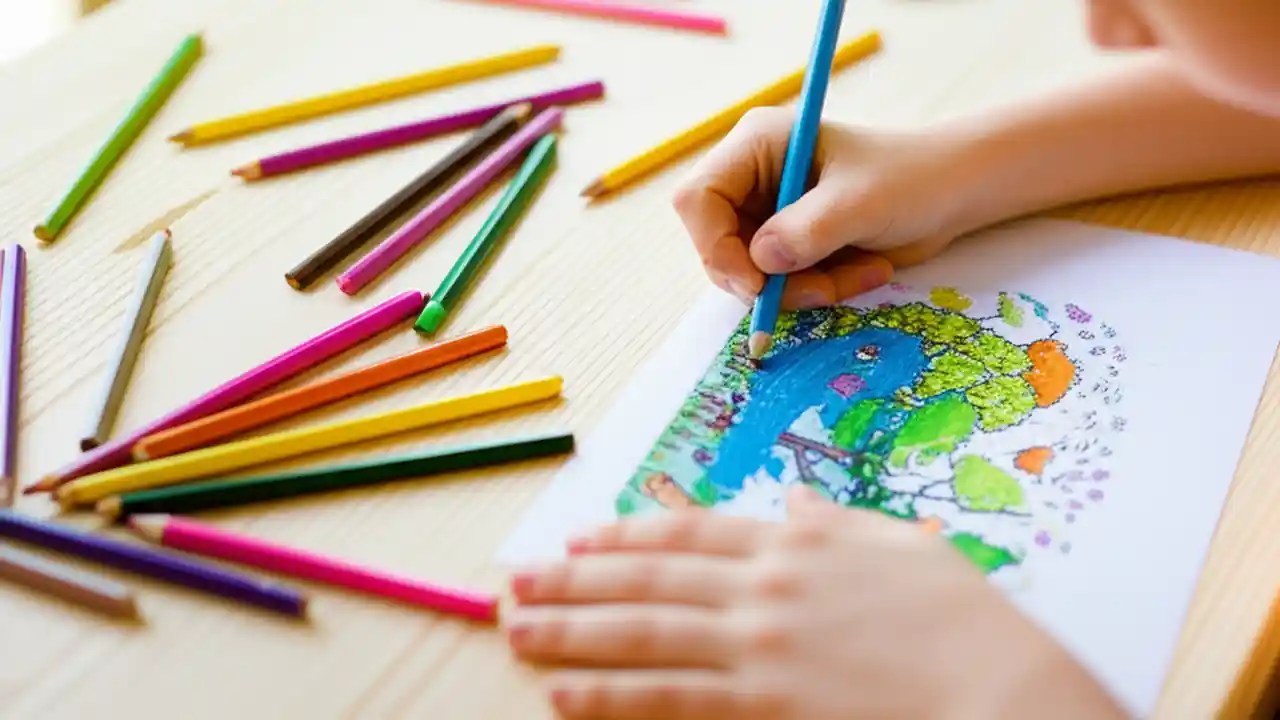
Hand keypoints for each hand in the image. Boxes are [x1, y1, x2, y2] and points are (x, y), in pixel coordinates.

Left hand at [507, 486, 1122, 719]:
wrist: (1002, 689)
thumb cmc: (965, 619)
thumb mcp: (902, 547)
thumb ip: (837, 524)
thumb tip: (791, 503)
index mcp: (798, 541)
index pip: (690, 532)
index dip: (627, 535)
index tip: (580, 538)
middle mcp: (764, 586)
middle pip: (649, 579)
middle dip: (576, 578)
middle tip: (521, 579)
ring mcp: (759, 646)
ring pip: (643, 632)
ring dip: (572, 629)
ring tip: (518, 629)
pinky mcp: (763, 704)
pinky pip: (670, 697)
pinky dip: (611, 694)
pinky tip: (565, 693)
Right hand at [673, 108, 975, 308]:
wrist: (952, 194)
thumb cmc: (911, 178)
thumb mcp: (861, 202)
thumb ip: (808, 230)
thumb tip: (762, 263)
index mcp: (757, 144)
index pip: (698, 199)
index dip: (714, 245)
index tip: (755, 282)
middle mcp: (751, 179)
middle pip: (716, 245)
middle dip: (766, 279)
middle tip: (818, 290)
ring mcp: (767, 214)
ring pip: (748, 275)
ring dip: (800, 289)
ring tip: (855, 275)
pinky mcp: (787, 246)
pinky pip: (778, 287)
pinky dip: (816, 291)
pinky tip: (861, 272)